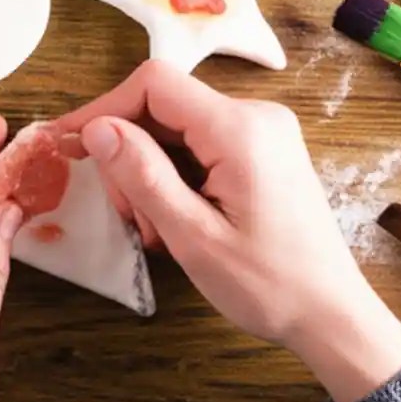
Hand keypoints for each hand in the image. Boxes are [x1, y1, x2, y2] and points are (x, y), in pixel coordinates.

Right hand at [58, 61, 400, 401]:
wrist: (333, 316)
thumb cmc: (269, 285)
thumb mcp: (193, 236)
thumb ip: (142, 175)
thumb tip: (95, 128)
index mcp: (240, 130)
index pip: (154, 85)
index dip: (103, 108)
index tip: (68, 144)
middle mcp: (255, 117)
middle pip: (161, 108)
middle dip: (129, 156)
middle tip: (129, 218)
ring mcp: (261, 132)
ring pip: (174, 131)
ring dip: (149, 175)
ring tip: (156, 230)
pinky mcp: (261, 151)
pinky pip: (197, 146)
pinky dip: (173, 178)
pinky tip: (174, 222)